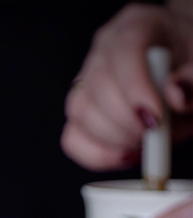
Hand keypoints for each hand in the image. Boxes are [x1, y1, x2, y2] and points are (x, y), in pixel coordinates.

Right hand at [61, 3, 192, 170]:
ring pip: (82, 113)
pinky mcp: (78, 113)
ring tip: (142, 142)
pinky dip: (98, 155)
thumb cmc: (185, 70)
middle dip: (127, 122)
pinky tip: (123, 154)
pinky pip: (72, 139)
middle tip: (154, 135)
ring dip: (114, 139)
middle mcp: (104, 50)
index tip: (155, 120)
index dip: (136, 90)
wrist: (176, 79)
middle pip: (99, 86)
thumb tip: (176, 95)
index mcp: (136, 26)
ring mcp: (85, 80)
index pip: (125, 52)